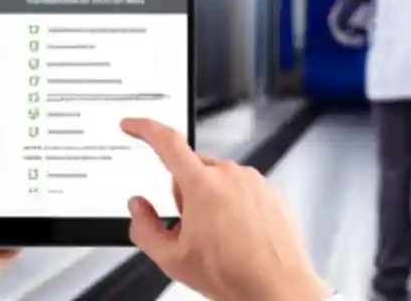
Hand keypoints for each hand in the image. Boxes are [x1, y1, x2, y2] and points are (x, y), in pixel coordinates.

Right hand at [121, 119, 330, 300]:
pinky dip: (235, 205)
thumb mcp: (172, 258)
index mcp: (202, 185)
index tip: (133, 125)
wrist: (277, 286)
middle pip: (192, 169)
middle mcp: (230, 175)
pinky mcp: (270, 190)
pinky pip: (242, 188)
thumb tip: (138, 207)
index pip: (167, 143)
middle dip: (185, 194)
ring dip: (211, 200)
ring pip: (218, 180)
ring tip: (221, 237)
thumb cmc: (233, 274)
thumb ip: (145, 228)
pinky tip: (239, 234)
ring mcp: (254, 180)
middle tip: (192, 229)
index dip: (145, 129)